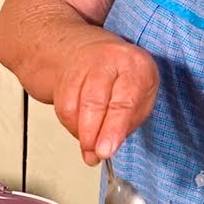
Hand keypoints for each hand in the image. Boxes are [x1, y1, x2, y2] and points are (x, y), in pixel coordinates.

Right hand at [53, 38, 158, 165]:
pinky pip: (62, 109)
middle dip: (92, 134)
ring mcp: (82, 66)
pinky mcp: (63, 76)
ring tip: (91, 144)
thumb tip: (108, 148)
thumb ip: (128, 122)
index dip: (114, 128)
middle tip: (95, 154)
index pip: (124, 100)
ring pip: (73, 107)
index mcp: (135, 65)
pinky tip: (81, 128)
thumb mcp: (141, 95)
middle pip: (94, 102)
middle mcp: (108, 60)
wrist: (88, 49)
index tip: (106, 150)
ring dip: (80, 133)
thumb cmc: (122, 76)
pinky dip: (71, 126)